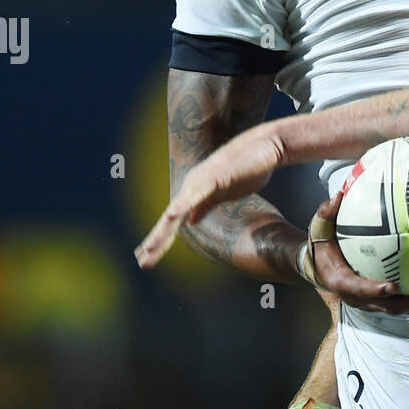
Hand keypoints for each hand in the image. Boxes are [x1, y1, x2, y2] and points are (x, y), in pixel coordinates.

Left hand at [135, 124, 281, 267]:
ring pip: (178, 209)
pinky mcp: (215, 176)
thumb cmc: (247, 168)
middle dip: (156, 241)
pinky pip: (197, 193)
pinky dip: (184, 205)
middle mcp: (192, 186)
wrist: (266, 146)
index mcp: (194, 193)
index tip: (146, 258)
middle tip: (142, 262)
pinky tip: (173, 215)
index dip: (160, 240)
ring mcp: (202, 181)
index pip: (173, 222)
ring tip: (150, 248)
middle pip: (170, 219)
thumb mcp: (224, 194)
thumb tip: (191, 221)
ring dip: (164, 230)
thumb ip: (205, 205)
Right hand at [308, 193, 408, 315]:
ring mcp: (373, 301)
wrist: (321, 267)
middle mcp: (359, 297)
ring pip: (403, 308)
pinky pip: (407, 302)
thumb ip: (327, 215)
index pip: (359, 289)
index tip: (390, 287)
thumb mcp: (320, 230)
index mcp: (342, 282)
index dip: (374, 291)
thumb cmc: (323, 247)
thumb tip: (337, 196)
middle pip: (390, 306)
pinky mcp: (384, 300)